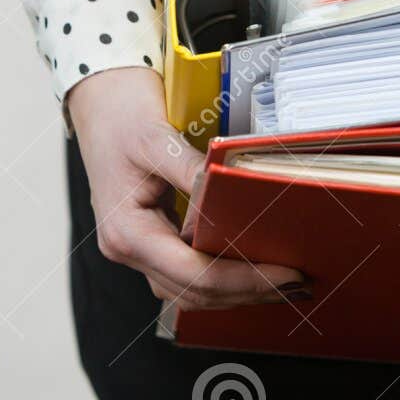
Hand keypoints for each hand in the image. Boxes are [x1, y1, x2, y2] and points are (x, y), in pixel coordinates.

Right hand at [68, 67, 308, 308]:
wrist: (101, 107)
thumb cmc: (122, 121)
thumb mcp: (159, 141)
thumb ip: (194, 171)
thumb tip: (233, 188)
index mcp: (127, 233)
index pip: (194, 274)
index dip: (245, 279)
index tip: (288, 275)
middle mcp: (128, 250)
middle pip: (194, 292)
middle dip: (248, 292)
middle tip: (298, 285)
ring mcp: (137, 251)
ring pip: (190, 291)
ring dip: (237, 292)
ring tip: (285, 284)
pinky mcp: (151, 243)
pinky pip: (188, 274)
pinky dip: (222, 277)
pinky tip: (254, 269)